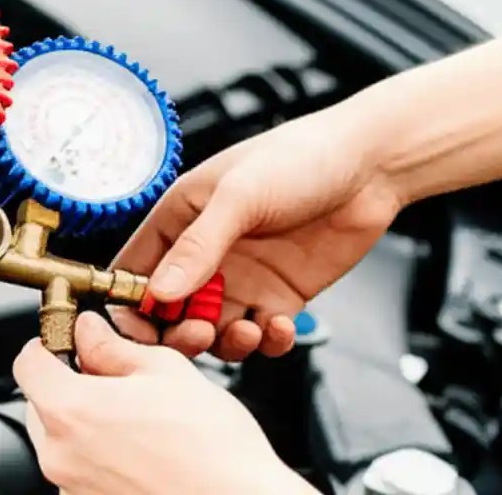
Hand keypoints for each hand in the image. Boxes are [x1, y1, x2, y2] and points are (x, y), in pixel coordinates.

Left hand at [13, 312, 315, 494]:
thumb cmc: (213, 448)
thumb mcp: (166, 372)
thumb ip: (114, 347)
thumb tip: (89, 331)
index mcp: (70, 411)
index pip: (27, 363)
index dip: (51, 343)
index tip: (74, 341)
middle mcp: (60, 457)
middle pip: (41, 404)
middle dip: (71, 386)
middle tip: (117, 381)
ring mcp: (72, 490)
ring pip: (63, 441)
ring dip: (88, 425)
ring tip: (140, 422)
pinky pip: (81, 474)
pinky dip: (101, 459)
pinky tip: (143, 455)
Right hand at [112, 108, 402, 359]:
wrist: (371, 166)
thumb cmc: (300, 158)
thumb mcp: (241, 196)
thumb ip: (198, 246)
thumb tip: (158, 292)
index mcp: (180, 217)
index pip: (135, 269)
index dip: (130, 303)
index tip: (141, 328)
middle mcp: (205, 252)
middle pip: (169, 312)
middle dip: (178, 332)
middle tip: (199, 333)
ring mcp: (242, 278)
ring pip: (212, 332)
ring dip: (224, 343)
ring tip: (247, 331)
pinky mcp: (279, 297)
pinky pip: (259, 335)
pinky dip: (266, 342)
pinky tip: (279, 325)